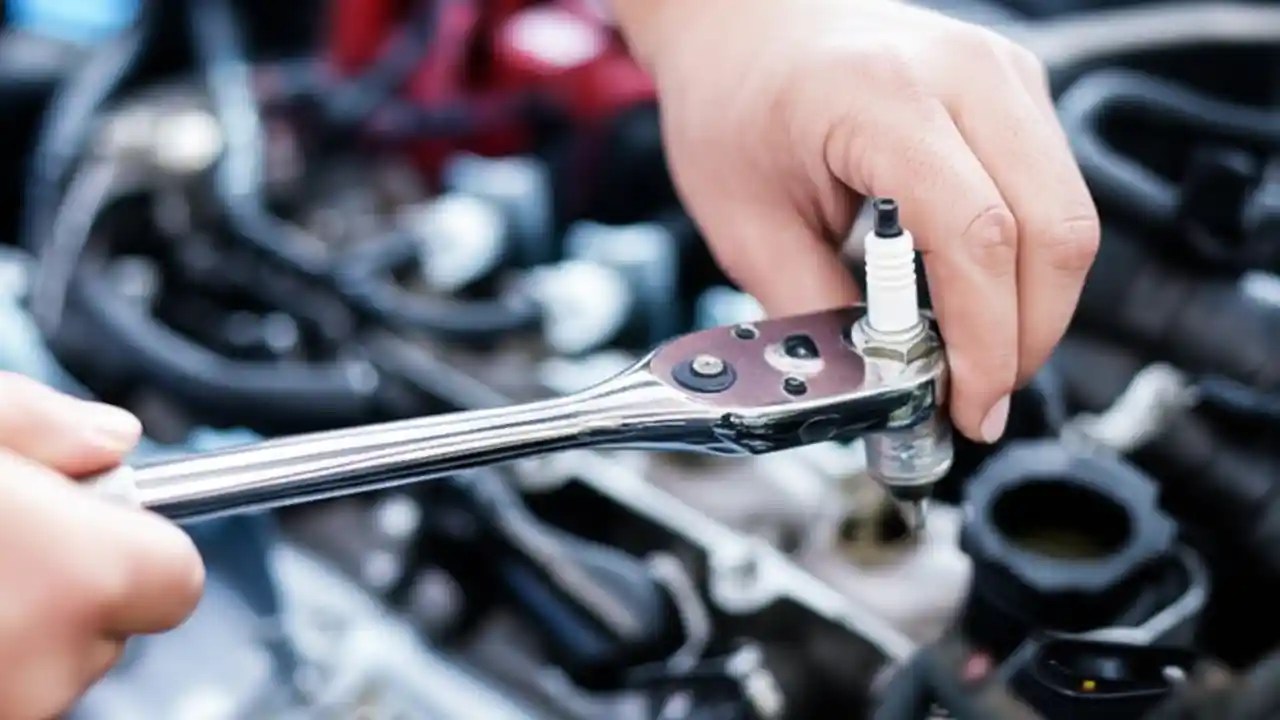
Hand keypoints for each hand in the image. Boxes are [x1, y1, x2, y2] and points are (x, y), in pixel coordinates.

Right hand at [0, 372, 203, 718]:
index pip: (178, 577)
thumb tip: (114, 437)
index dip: (133, 542)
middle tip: (3, 534)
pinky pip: (8, 685)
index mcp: (80, 573)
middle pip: (114, 622)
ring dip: (17, 623)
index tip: (85, 519)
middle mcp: (53, 664)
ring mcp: (8, 709)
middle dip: (66, 581)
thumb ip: (46, 422)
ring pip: (51, 660)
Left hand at [613, 0, 1099, 442]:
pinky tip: (976, 296)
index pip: (977, 236)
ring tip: (974, 355)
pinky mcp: (1015, 88)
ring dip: (1034, 304)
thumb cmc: (732, 100)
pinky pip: (1053, 192)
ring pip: (1069, 215)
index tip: (970, 404)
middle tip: (980, 397)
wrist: (746, 22)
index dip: (987, 340)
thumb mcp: (743, 223)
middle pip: (1055, 229)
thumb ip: (814, 309)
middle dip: (1027, 336)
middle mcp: (964, 72)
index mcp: (881, 98)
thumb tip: (881, 384)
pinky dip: (1027, 261)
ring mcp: (1001, 72)